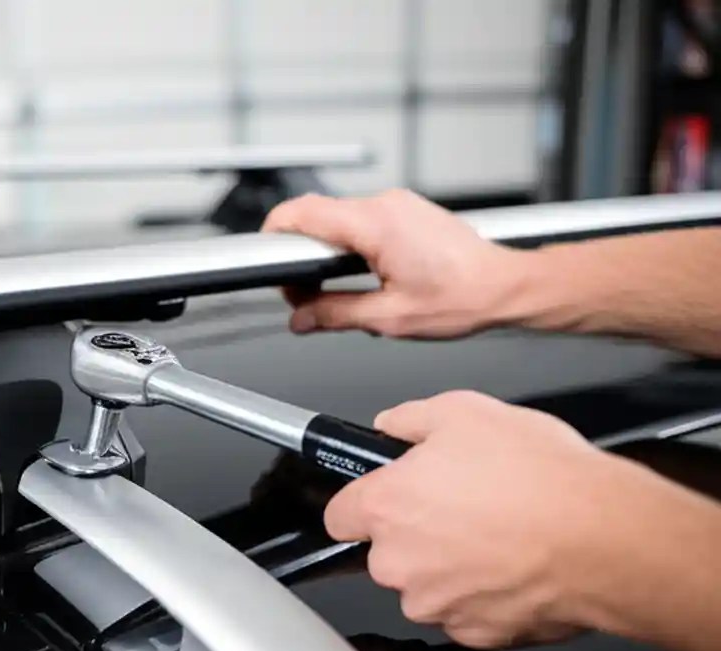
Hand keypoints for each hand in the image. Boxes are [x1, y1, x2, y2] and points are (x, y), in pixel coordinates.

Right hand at [262, 190, 523, 337]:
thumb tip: (300, 319)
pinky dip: (350, 249)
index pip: (301, 213)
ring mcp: (397, 204)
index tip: (270, 268)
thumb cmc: (463, 298)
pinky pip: (361, 223)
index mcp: (375, 224)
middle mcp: (385, 204)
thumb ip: (334, 315)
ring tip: (341, 292)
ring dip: (328, 255)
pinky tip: (365, 279)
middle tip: (307, 298)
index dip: (275, 238)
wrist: (507, 287)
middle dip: (302, 258)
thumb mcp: (389, 318)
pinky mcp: (406, 211)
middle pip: (316, 218)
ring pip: (337, 222)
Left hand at [324, 390, 674, 648]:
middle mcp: (398, 561)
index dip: (363, 503)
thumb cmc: (540, 476)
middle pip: (386, 553)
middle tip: (464, 507)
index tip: (384, 497)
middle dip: (416, 534)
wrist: (605, 537)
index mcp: (387, 506)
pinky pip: (466, 614)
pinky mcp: (475, 634)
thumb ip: (411, 419)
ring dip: (450, 567)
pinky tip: (516, 566)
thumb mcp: (467, 412)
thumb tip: (391, 425)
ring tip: (500, 535)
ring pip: (426, 587)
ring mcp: (435, 603)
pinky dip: (485, 596)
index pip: (340, 515)